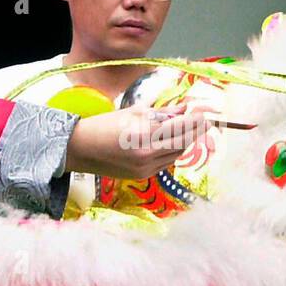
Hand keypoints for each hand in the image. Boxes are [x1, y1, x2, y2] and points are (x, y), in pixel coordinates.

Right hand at [64, 104, 208, 177]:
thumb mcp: (133, 112)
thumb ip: (161, 112)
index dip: (196, 120)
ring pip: (177, 154)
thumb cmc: (104, 125)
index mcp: (144, 135)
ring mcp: (146, 168)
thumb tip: (183, 109)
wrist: (80, 149)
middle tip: (204, 120)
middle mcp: (148, 154)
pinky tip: (174, 142)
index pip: (180, 127)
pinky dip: (173, 151)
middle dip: (196, 131)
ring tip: (190, 129)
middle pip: (183, 142)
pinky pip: (166, 163)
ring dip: (186, 141)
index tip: (204, 112)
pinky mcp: (143, 176)